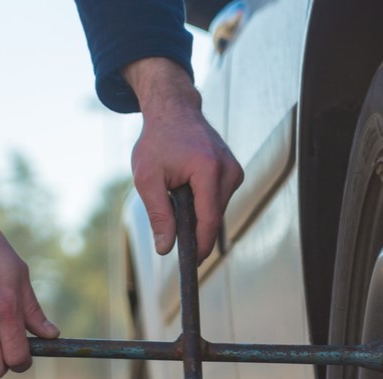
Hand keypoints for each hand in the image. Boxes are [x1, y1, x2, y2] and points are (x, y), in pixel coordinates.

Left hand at [124, 57, 244, 263]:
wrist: (174, 110)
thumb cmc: (157, 141)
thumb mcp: (147, 178)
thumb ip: (158, 215)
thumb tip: (166, 249)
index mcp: (208, 170)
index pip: (209, 220)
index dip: (200, 247)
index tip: (191, 264)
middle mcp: (229, 170)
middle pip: (213, 219)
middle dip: (193, 228)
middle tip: (170, 228)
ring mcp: (235, 171)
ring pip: (216, 212)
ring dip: (196, 214)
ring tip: (176, 194)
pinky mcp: (234, 173)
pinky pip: (218, 201)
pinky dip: (202, 203)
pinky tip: (187, 189)